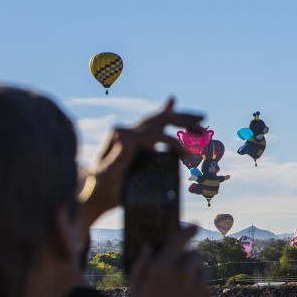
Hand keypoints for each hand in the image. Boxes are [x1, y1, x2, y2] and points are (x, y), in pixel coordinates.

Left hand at [79, 97, 203, 232]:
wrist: (92, 195)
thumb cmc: (99, 189)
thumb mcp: (108, 176)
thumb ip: (117, 158)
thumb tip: (127, 137)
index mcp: (122, 136)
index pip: (155, 134)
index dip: (175, 143)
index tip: (188, 156)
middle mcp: (126, 131)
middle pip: (160, 120)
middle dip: (184, 120)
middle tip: (204, 123)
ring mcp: (131, 135)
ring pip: (159, 120)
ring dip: (180, 118)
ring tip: (201, 118)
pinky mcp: (134, 142)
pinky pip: (153, 126)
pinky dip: (165, 114)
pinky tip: (171, 101)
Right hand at [131, 226, 211, 296]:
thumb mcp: (136, 294)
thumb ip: (142, 268)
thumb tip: (148, 248)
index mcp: (163, 269)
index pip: (179, 240)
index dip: (186, 231)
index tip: (192, 226)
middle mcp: (184, 273)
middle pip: (194, 254)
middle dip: (188, 259)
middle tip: (178, 272)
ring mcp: (199, 286)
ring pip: (201, 271)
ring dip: (194, 276)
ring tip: (179, 295)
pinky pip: (205, 288)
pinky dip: (198, 292)